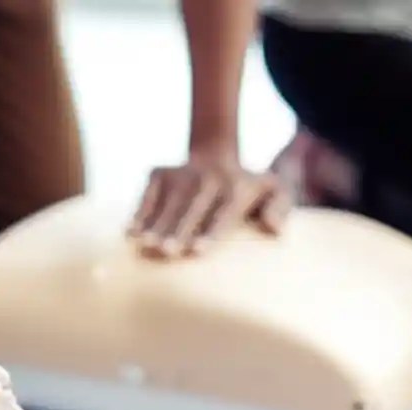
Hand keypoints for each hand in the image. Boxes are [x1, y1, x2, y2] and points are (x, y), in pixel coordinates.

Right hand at [129, 150, 290, 258]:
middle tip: (167, 252)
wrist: (216, 156)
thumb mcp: (275, 191)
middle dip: (178, 230)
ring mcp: (180, 174)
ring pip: (167, 205)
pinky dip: (139, 212)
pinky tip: (131, 232)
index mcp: (236, 188)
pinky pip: (147, 196)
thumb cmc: (246, 190)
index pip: (222, 213)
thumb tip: (274, 229)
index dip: (209, 232)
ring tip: (145, 246)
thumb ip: (281, 208)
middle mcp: (207, 179)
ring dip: (155, 225)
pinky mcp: (159, 173)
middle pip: (191, 210)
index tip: (196, 251)